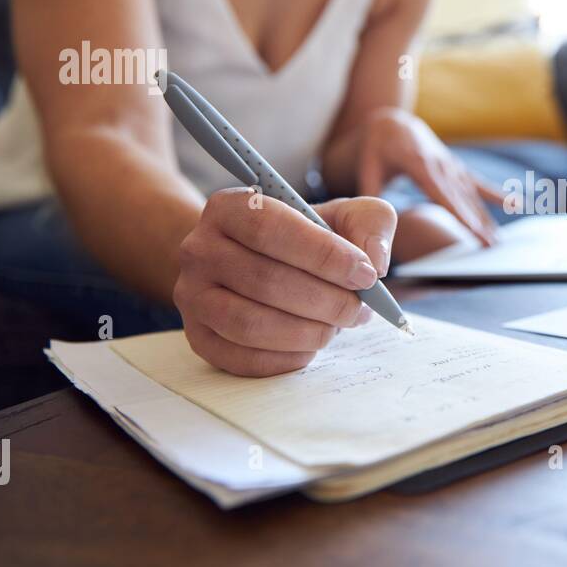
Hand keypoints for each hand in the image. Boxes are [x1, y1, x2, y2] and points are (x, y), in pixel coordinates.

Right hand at [174, 190, 396, 376]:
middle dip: (325, 301)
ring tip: (336, 326)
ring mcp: (192, 296)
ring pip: (249, 324)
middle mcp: (199, 249)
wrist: (253, 262)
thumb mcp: (342, 216)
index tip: (365, 274)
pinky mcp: (198, 337)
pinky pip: (240, 359)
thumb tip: (374, 261)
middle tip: (359, 309)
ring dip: (306, 332)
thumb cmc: (305, 238)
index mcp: (230, 207)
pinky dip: (285, 359)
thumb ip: (370, 223)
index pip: (271, 229)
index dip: (323, 255)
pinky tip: (310, 346)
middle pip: (264, 280)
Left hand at [356, 107, 503, 244]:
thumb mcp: (368, 168)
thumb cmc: (378, 147)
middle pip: (462, 199)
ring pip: (472, 195)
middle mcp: (441, 165)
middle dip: (477, 223)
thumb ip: (371, 194)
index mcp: (419, 164)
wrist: (394, 122)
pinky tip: (517, 204)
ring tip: (498, 241)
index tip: (473, 231)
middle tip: (490, 246)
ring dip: (486, 218)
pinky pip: (479, 184)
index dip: (458, 212)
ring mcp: (452, 166)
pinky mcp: (457, 168)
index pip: (441, 193)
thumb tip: (371, 224)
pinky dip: (497, 195)